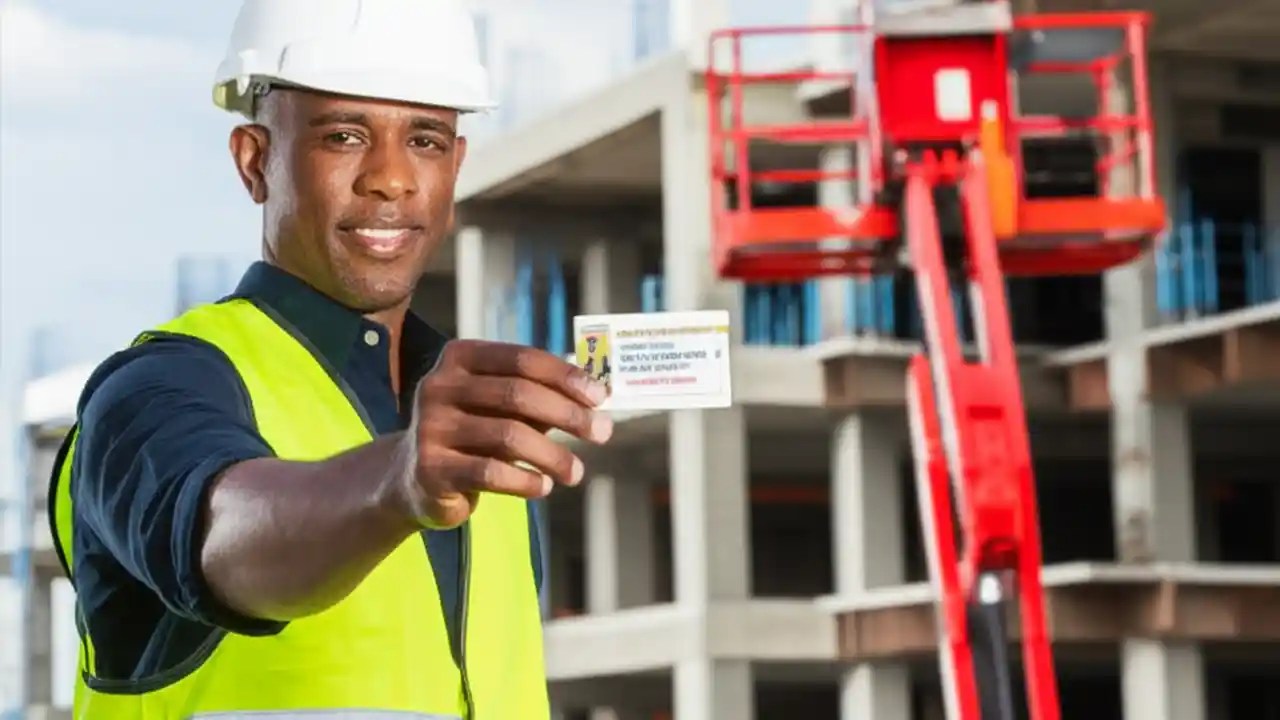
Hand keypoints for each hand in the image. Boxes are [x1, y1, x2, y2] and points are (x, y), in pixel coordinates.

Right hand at [396, 339, 612, 528]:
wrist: (415, 477)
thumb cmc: (475, 433)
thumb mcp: (502, 407)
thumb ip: (540, 396)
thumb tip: (599, 397)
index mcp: (459, 357)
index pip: (522, 359)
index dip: (566, 376)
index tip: (600, 396)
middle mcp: (439, 385)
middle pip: (519, 394)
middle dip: (569, 414)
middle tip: (603, 433)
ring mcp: (431, 426)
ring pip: (509, 436)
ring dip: (554, 455)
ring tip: (576, 472)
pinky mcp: (431, 468)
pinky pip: (491, 472)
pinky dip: (526, 481)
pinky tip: (543, 487)